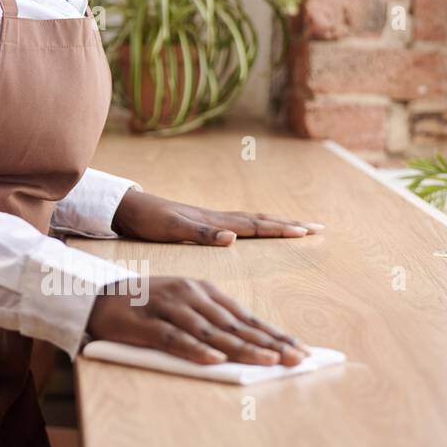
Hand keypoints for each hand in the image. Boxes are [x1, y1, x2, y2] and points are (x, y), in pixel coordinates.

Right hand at [87, 276, 307, 365]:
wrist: (96, 295)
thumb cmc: (146, 305)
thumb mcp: (183, 305)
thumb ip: (211, 321)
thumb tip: (247, 346)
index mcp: (203, 290)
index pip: (245, 316)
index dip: (274, 333)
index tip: (301, 349)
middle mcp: (189, 295)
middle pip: (234, 324)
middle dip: (269, 343)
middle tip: (297, 358)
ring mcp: (167, 307)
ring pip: (211, 332)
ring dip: (242, 348)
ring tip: (269, 361)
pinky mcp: (145, 322)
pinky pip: (173, 338)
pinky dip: (195, 349)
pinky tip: (215, 360)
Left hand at [111, 190, 325, 245]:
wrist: (128, 208)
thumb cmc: (148, 221)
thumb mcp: (172, 229)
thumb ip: (201, 234)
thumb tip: (233, 238)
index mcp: (214, 221)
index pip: (255, 226)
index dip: (281, 230)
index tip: (308, 232)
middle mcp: (217, 218)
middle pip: (260, 220)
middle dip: (289, 224)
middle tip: (318, 227)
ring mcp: (211, 219)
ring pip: (251, 220)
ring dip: (276, 223)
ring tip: (298, 226)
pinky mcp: (202, 223)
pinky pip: (238, 224)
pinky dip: (256, 226)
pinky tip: (258, 230)